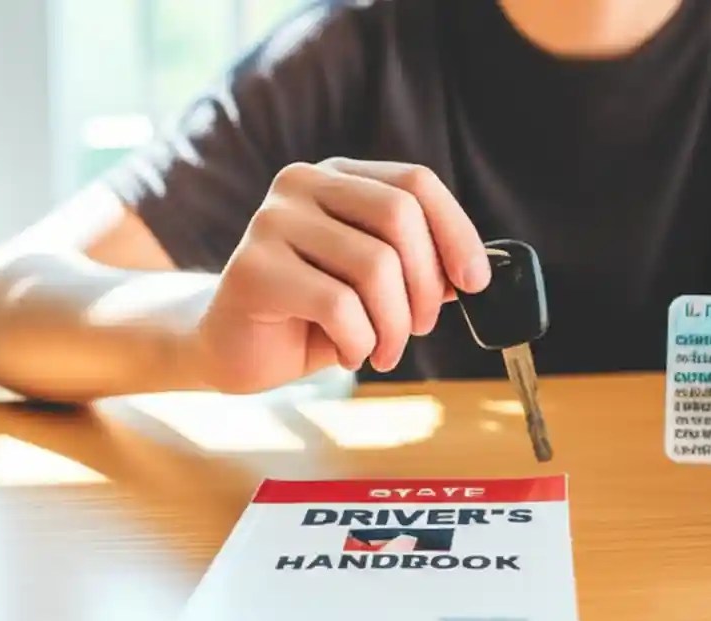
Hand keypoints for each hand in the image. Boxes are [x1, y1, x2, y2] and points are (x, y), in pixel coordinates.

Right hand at [195, 159, 491, 392]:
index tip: (476, 281)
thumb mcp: (378, 287)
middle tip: (420, 328)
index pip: (415, 182)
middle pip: (399, 217)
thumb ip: (421, 269)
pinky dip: (359, 341)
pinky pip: (338, 305)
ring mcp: (271, 221)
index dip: (456, 231)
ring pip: (375, 266)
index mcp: (338, 177)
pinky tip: (348, 353)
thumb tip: (473, 274)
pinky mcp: (253, 269)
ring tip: (383, 350)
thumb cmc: (313, 316)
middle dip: (426, 285)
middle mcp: (301, 185)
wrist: (235, 348)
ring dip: (394, 326)